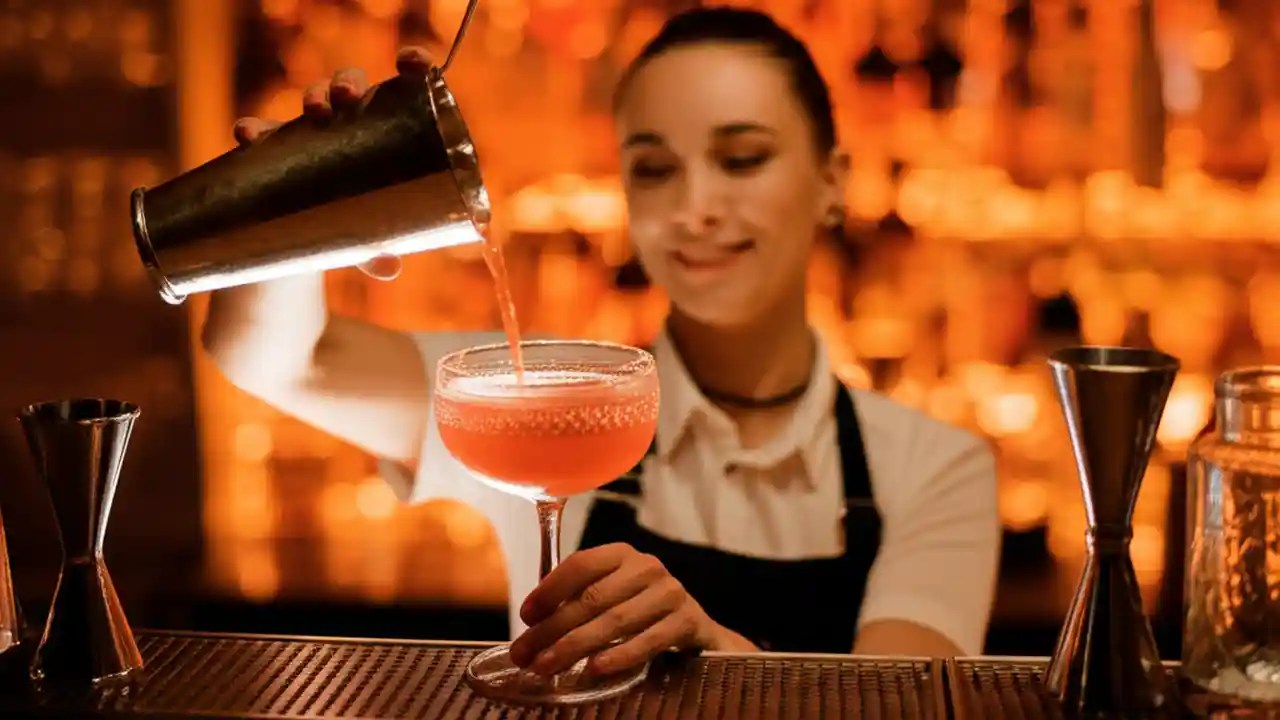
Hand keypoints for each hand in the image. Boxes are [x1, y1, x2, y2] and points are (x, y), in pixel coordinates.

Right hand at [230, 47, 435, 280]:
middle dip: (347, 83)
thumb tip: (389, 267)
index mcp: (387, 128)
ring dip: (313, 96)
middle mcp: (349, 121)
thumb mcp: (367, 236)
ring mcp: (310, 130)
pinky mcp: (275, 147)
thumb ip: (377, 249)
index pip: (403, 84)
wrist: (304, 235)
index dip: (411, 64)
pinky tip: (247, 134)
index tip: (410, 63)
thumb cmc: (353, 222)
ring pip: (312, 99)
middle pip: (349, 86)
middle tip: (348, 99)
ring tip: (314, 112)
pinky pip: (262, 131)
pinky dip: (254, 128)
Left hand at [508, 543, 750, 676]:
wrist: (697, 632)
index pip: (580, 564)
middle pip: (592, 598)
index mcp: (622, 554)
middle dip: (551, 629)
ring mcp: (670, 592)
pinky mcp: (688, 621)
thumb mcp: (612, 597)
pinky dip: (620, 655)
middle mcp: (647, 567)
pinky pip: (649, 640)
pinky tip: (595, 669)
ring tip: (547, 667)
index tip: (525, 617)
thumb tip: (531, 625)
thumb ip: (577, 601)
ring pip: (615, 620)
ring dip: (576, 646)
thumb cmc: (642, 613)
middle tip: (524, 655)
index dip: (549, 590)